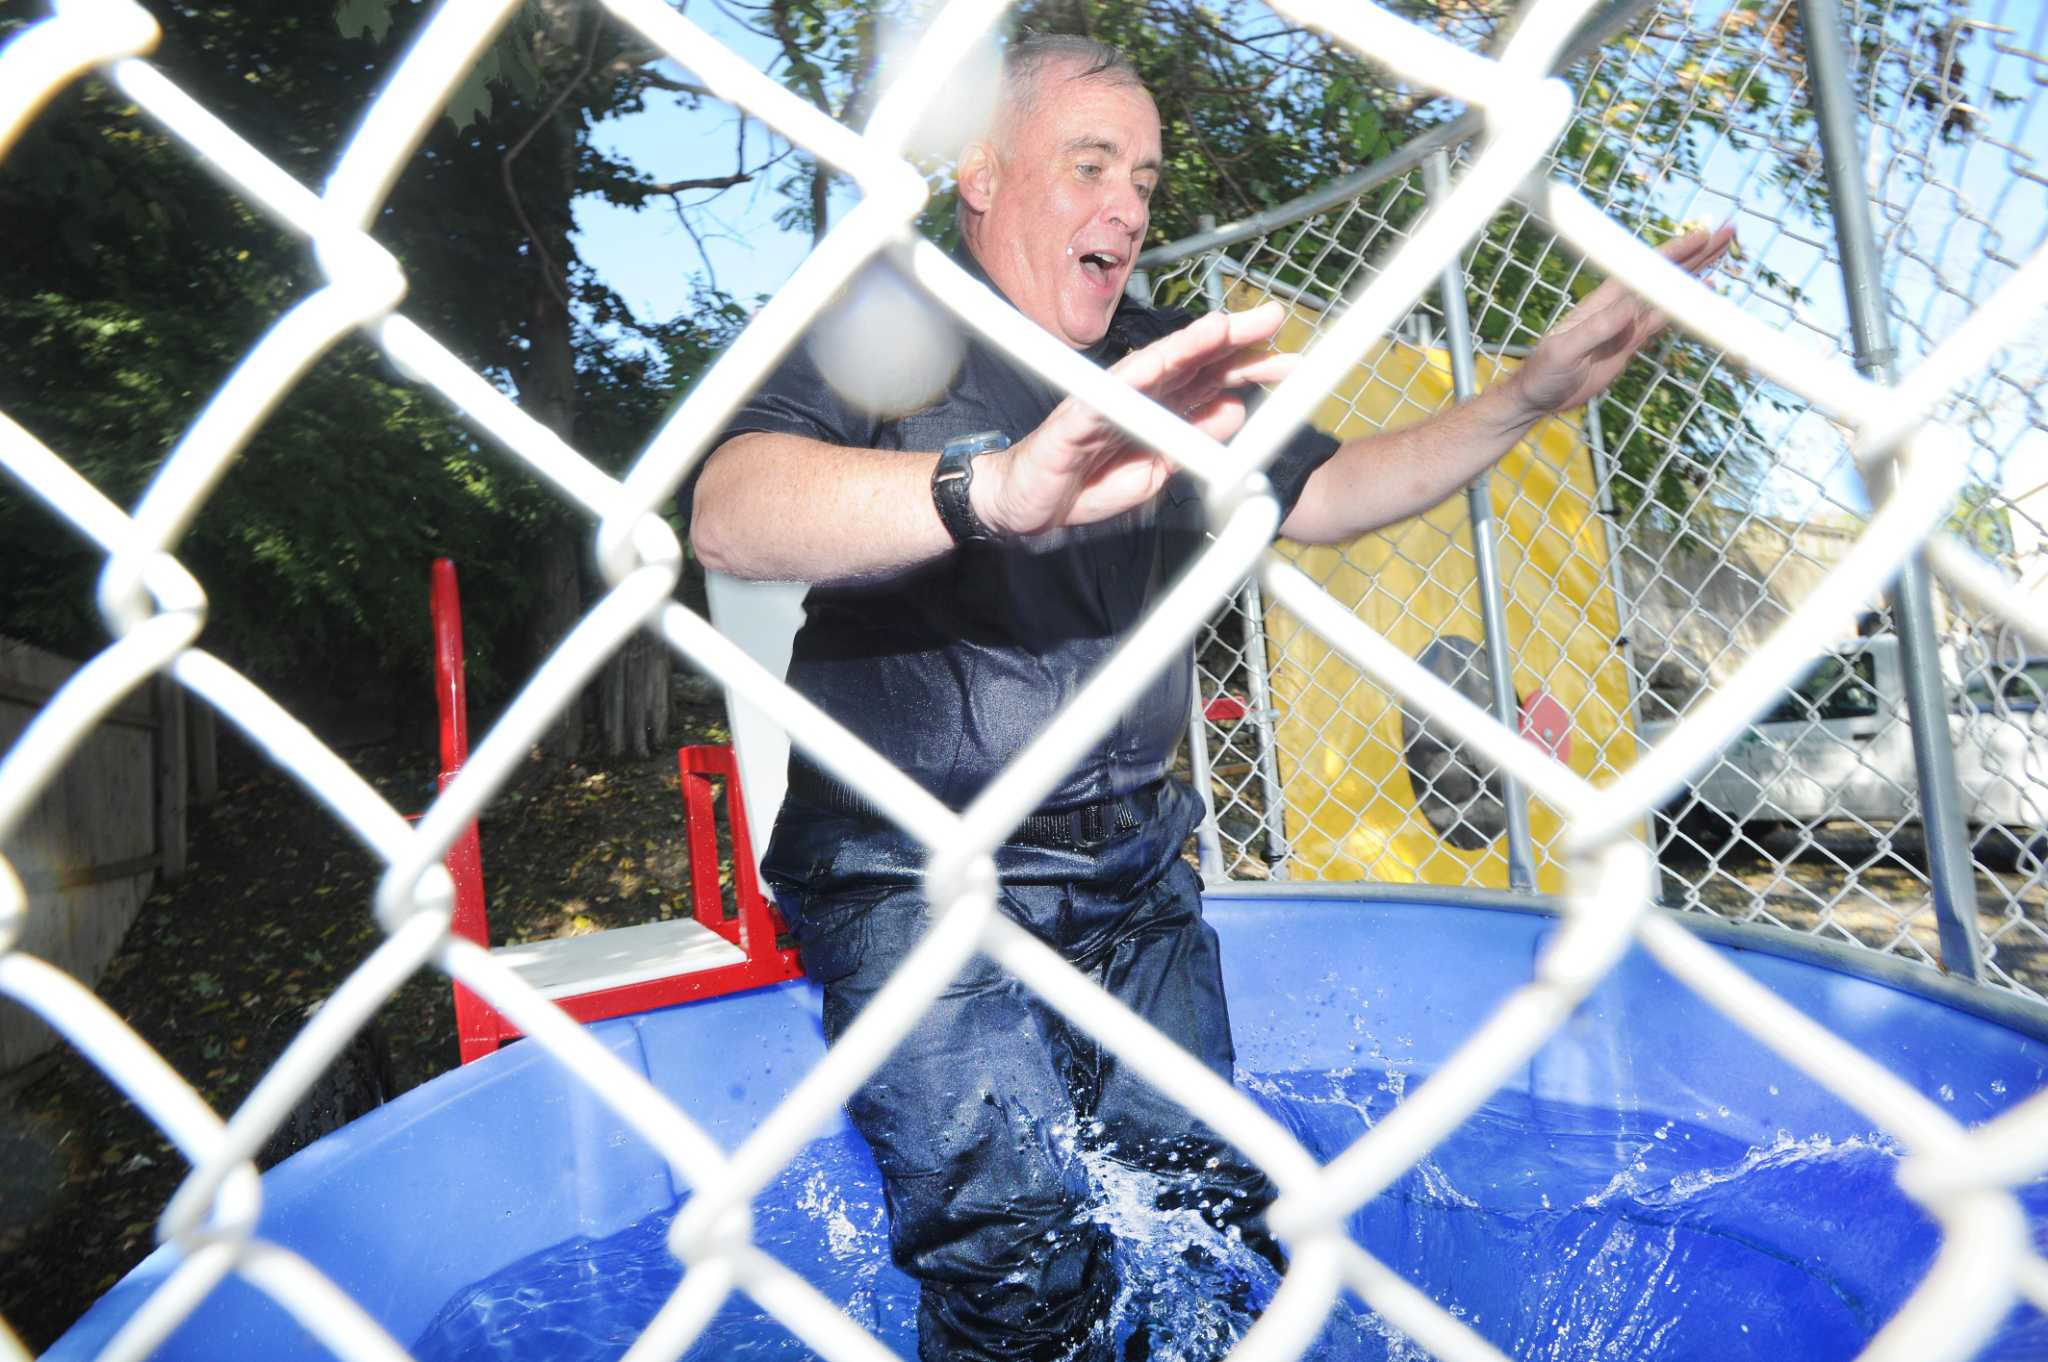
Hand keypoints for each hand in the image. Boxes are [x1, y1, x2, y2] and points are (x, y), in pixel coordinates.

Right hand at [972, 302, 1296, 537]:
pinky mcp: (1079, 417)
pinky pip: (1114, 391)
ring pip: (1158, 364)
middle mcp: (1138, 395)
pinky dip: (1143, 371)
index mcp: (1159, 408)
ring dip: (1193, 344)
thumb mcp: (1156, 469)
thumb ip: (1193, 439)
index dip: (1248, 365)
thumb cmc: (1085, 483)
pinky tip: (1165, 357)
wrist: (1024, 504)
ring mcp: (1108, 401)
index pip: (1209, 379)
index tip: (1287, 357)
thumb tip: (1236, 410)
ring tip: (1225, 327)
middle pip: (1192, 360)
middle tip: (1272, 318)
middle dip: (1233, 339)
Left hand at [1504, 223, 1736, 421]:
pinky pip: (1664, 319)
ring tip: (1723, 252)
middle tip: (1728, 233)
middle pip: (1662, 274)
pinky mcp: (1631, 342)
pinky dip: (1685, 305)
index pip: (1643, 270)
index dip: (1673, 253)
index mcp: (1602, 302)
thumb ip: (1595, 330)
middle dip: (1695, 253)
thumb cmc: (1543, 372)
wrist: (1538, 396)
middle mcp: (1618, 306)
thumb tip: (1629, 308)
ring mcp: (1626, 323)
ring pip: (1668, 292)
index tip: (1701, 235)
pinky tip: (1703, 292)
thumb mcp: (1564, 351)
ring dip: (1695, 272)